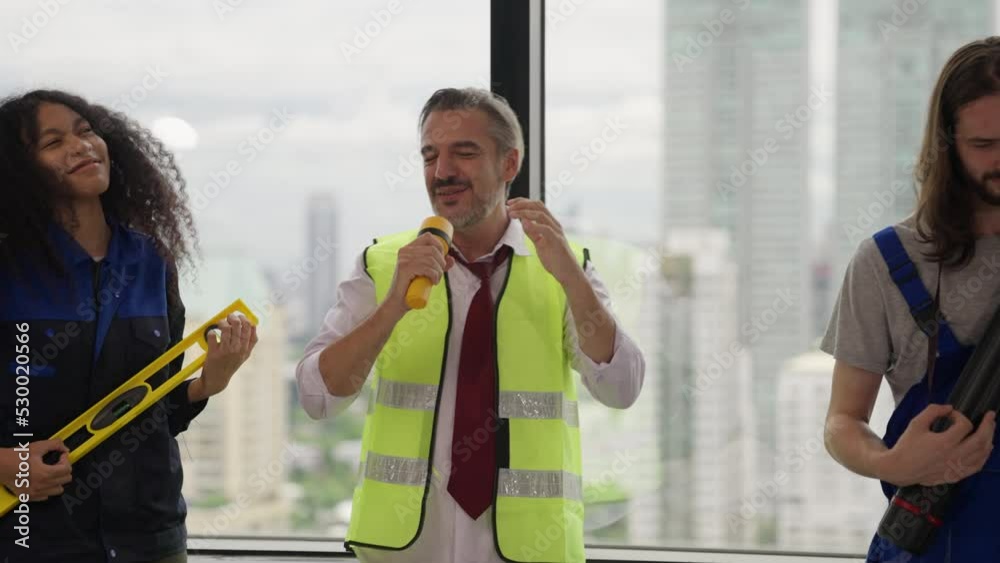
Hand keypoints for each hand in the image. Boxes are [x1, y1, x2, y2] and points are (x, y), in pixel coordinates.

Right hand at [0, 439, 71, 500]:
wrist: (0, 465)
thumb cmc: (15, 457)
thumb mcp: (37, 447)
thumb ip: (54, 445)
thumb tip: (64, 447)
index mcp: (45, 473)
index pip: (67, 469)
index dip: (66, 460)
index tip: (62, 456)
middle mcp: (41, 485)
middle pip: (65, 480)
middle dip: (64, 469)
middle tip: (57, 463)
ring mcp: (34, 493)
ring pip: (57, 490)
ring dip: (58, 481)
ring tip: (51, 472)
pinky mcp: (28, 497)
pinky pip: (45, 496)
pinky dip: (47, 489)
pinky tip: (42, 481)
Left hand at [190, 313, 257, 401]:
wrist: (217, 380)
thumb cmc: (230, 365)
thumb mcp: (243, 356)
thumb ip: (248, 342)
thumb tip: (249, 324)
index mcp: (247, 349)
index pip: (251, 328)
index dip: (246, 319)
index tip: (241, 316)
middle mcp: (238, 349)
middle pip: (239, 325)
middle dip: (233, 317)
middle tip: (229, 316)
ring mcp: (227, 351)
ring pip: (227, 328)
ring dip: (222, 322)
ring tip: (220, 323)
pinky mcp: (215, 353)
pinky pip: (212, 335)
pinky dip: (211, 331)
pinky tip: (211, 334)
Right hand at [384, 232, 454, 316]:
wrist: (397, 302)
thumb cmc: (411, 288)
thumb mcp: (426, 274)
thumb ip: (438, 265)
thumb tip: (451, 258)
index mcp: (408, 248)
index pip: (428, 237)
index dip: (440, 247)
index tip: (441, 260)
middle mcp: (404, 251)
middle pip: (432, 249)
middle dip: (441, 262)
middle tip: (439, 274)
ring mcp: (403, 259)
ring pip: (431, 259)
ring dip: (438, 271)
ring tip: (436, 279)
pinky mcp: (405, 268)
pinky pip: (427, 268)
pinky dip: (435, 275)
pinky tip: (433, 282)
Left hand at [507, 198, 582, 286]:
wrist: (569, 273)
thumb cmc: (555, 259)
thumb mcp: (540, 243)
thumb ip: (532, 232)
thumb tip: (523, 222)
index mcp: (550, 223)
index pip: (536, 206)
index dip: (522, 202)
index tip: (509, 204)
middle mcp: (554, 224)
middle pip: (538, 205)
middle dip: (521, 203)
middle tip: (509, 206)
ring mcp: (557, 231)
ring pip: (541, 214)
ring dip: (524, 212)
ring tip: (512, 214)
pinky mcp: (557, 241)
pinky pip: (546, 229)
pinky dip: (534, 225)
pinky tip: (524, 224)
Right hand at [880, 404, 995, 486]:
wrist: (900, 468)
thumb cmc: (907, 445)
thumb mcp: (916, 424)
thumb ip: (932, 411)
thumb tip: (949, 407)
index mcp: (944, 442)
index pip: (964, 425)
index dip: (960, 415)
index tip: (951, 413)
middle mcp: (955, 455)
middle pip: (980, 440)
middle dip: (988, 426)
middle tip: (991, 416)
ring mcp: (957, 467)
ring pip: (982, 454)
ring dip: (989, 439)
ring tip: (990, 429)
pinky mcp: (957, 475)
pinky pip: (977, 466)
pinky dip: (985, 456)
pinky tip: (985, 449)